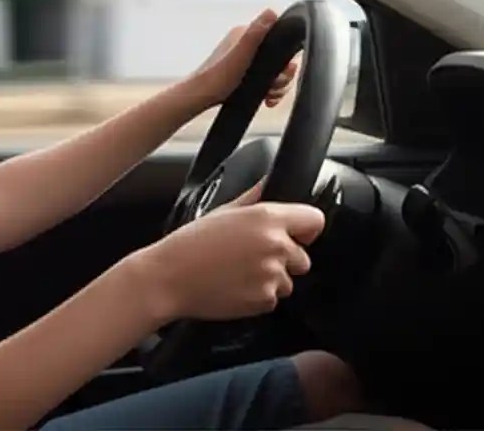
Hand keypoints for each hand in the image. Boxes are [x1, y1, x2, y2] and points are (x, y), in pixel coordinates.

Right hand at [128, 181, 325, 322]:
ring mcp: (271, 275)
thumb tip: (267, 183)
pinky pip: (273, 299)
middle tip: (252, 258)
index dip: (305, 229)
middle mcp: (275, 245)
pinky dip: (258, 297)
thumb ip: (253, 197)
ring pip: (288, 281)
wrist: (168, 278)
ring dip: (270, 280)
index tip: (295, 235)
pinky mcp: (264, 300)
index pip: (315, 221)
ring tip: (239, 273)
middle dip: (284, 260)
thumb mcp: (221, 211)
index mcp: (267, 218)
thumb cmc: (190, 244)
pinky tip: (235, 287)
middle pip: (303, 257)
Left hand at [185, 9, 298, 110]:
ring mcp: (245, 62)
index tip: (284, 69)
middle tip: (276, 85)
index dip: (286, 54)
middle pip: (279, 57)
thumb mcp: (241, 51)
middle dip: (282, 74)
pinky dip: (270, 91)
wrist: (201, 97)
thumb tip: (271, 12)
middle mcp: (245, 45)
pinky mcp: (244, 76)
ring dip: (277, 85)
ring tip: (270, 94)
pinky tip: (268, 99)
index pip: (278, 36)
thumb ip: (256, 32)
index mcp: (245, 34)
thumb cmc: (219, 76)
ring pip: (274, 71)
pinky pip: (266, 81)